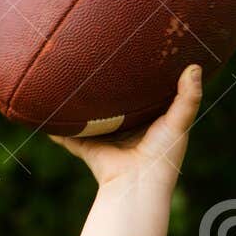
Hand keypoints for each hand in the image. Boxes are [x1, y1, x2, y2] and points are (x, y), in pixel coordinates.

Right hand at [48, 64, 202, 189]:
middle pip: (110, 104)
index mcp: (147, 122)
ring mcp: (104, 138)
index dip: (136, 78)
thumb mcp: (180, 122)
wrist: (138, 182)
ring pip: (86, 117)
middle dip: (101, 88)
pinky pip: (65, 135)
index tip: (129, 53)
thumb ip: (188, 97)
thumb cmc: (164, 153)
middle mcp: (125, 129)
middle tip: (91, 59)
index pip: (141, 95)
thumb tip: (195, 66)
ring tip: (62, 79)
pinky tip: (40, 109)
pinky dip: (54, 127)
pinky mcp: (86, 147)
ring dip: (76, 104)